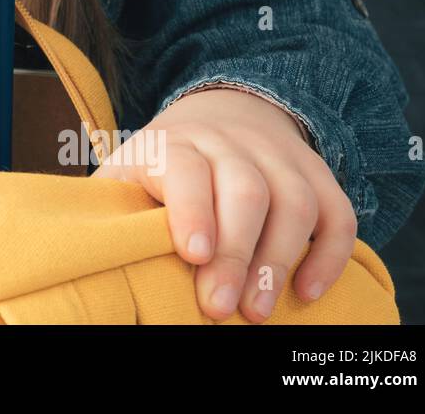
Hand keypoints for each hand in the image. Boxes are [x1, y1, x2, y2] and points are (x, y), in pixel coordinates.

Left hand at [89, 87, 357, 322]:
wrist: (219, 113)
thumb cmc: (161, 164)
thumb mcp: (125, 174)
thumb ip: (112, 208)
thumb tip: (87, 256)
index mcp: (174, 141)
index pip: (187, 168)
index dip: (192, 210)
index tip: (192, 254)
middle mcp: (230, 141)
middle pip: (245, 190)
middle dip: (236, 253)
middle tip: (220, 307)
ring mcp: (278, 154)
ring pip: (294, 200)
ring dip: (279, 260)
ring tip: (258, 311)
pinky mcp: (315, 173)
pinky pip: (336, 210)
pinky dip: (330, 253)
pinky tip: (307, 291)